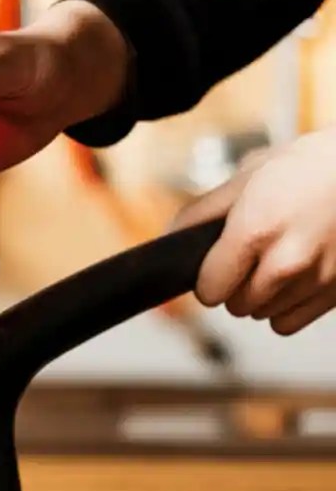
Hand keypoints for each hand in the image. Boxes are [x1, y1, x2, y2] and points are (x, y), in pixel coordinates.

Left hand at [172, 129, 335, 335]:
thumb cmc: (305, 167)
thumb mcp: (246, 177)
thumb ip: (203, 213)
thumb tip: (172, 239)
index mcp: (256, 231)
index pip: (210, 290)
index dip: (207, 278)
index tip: (215, 265)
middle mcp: (287, 261)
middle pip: (235, 306)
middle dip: (234, 285)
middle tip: (248, 257)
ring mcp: (317, 280)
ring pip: (262, 315)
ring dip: (261, 296)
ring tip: (275, 260)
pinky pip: (289, 323)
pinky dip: (285, 307)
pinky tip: (291, 279)